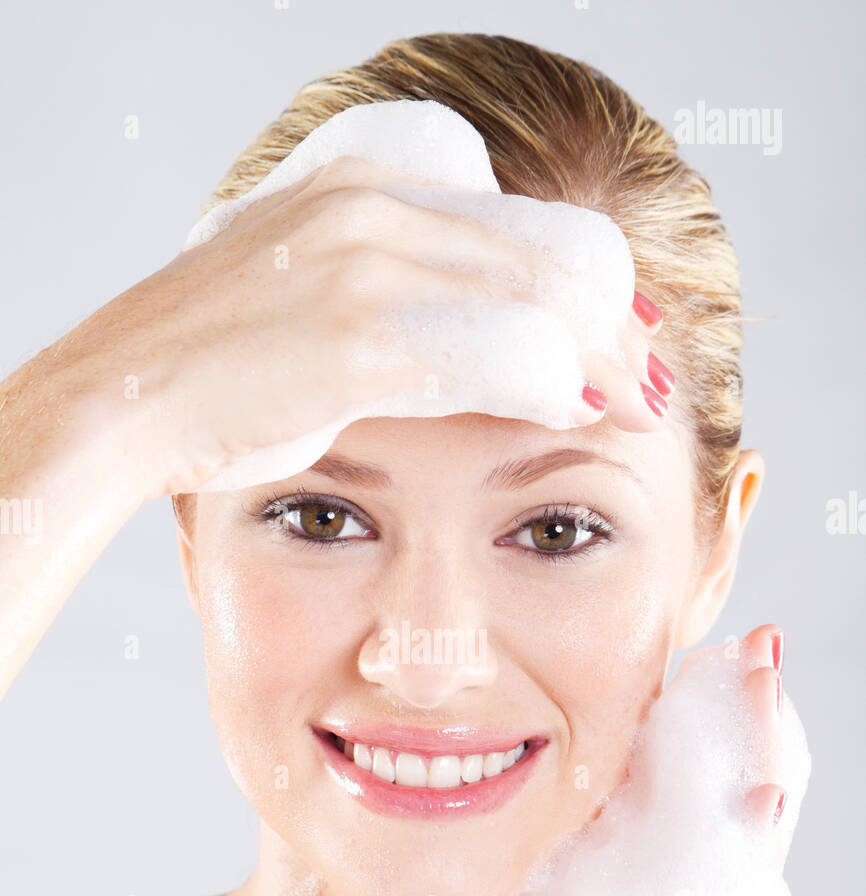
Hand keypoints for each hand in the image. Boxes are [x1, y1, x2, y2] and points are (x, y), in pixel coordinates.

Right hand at [50, 155, 674, 499]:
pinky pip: (504, 356)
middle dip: (618, 322)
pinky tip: (577, 418)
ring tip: (627, 408)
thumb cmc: (208, 370)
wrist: (115, 402)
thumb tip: (484, 332)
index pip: (526, 213)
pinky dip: (556, 389)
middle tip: (647, 379)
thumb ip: (391, 286)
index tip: (607, 340)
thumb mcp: (303, 294)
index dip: (585, 281)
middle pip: (558, 248)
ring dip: (604, 361)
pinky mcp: (359, 335)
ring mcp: (367, 260)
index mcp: (362, 175)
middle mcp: (375, 199)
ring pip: (549, 298)